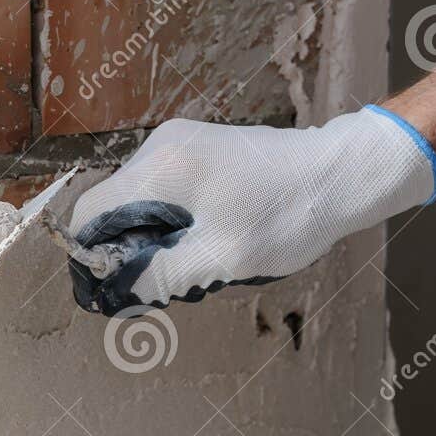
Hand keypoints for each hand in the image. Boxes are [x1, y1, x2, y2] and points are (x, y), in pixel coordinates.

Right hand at [66, 109, 435, 314]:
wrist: (345, 174)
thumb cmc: (290, 215)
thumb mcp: (221, 259)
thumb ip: (160, 275)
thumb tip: (114, 291)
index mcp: (162, 168)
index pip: (91, 213)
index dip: (91, 257)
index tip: (113, 290)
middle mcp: (162, 146)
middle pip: (113, 208)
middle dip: (130, 251)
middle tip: (171, 283)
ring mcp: (180, 143)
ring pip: (139, 203)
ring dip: (156, 240)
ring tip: (199, 263)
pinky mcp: (198, 149)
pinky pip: (165, 192)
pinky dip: (174, 223)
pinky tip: (208, 241)